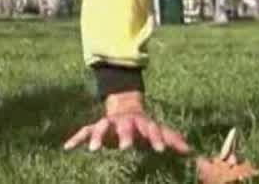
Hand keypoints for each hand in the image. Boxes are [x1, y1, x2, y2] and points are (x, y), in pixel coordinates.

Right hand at [62, 91, 191, 153]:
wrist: (124, 108)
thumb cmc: (143, 126)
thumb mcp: (157, 130)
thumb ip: (171, 139)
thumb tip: (191, 151)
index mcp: (141, 122)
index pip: (151, 129)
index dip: (155, 139)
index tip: (160, 150)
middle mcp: (124, 121)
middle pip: (125, 127)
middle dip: (126, 136)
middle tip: (126, 148)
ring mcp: (109, 123)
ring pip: (102, 127)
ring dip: (98, 137)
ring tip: (93, 149)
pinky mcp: (95, 128)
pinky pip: (84, 132)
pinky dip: (76, 139)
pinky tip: (67, 147)